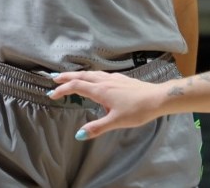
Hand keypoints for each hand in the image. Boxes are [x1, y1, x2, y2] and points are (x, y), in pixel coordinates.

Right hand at [47, 71, 166, 139]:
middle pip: (81, 76)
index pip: (76, 86)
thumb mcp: (115, 121)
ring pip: (91, 73)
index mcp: (100, 90)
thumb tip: (79, 134)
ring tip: (71, 77)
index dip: (62, 89)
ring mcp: (113, 78)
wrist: (157, 98)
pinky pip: (101, 74)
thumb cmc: (137, 110)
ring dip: (78, 75)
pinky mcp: (121, 79)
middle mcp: (105, 81)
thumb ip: (97, 127)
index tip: (52, 94)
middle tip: (53, 78)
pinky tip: (96, 79)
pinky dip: (91, 75)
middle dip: (66, 77)